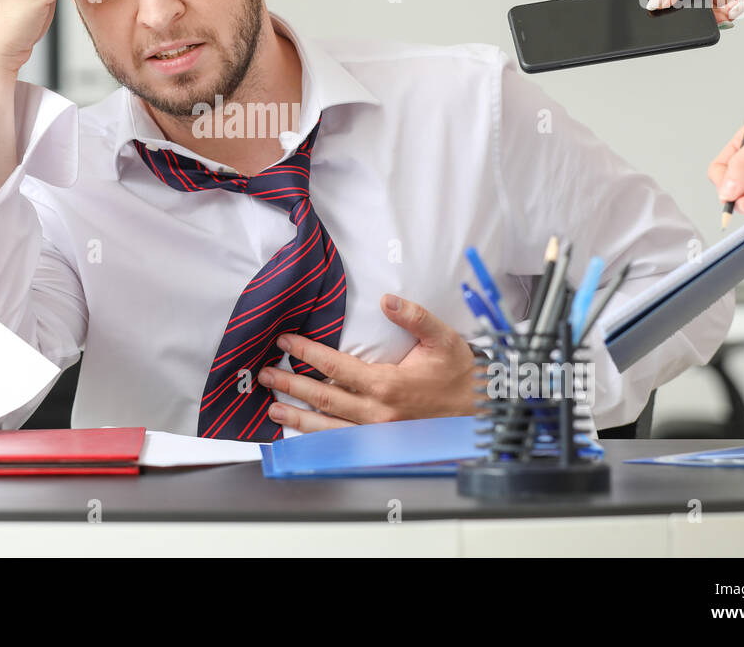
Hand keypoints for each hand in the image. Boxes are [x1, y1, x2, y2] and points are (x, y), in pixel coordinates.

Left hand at [256, 294, 478, 432]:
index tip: (285, 342)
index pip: (335, 366)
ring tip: (272, 408)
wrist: (479, 411)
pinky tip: (301, 433)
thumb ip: (414, 316)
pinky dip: (317, 438)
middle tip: (264, 374)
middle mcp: (377, 413)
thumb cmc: (459, 373)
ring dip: (296, 418)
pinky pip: (341, 443)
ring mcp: (376, 433)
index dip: (306, 353)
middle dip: (289, 385)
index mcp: (387, 384)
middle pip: (322, 398)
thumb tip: (386, 299)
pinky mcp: (379, 444)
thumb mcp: (442, 337)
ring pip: (326, 427)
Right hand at [634, 0, 743, 22]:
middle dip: (676, 16)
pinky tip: (730, 4)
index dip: (638, 2)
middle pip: (661, 13)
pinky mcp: (707, 13)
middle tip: (691, 8)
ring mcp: (691, 3)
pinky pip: (708, 25)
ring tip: (720, 5)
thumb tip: (655, 2)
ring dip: (705, 16)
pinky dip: (722, 17)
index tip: (646, 10)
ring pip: (687, 23)